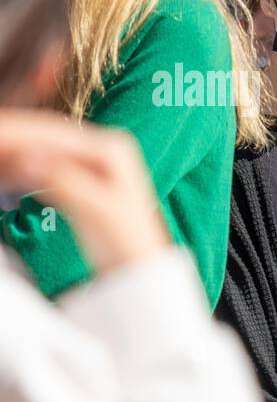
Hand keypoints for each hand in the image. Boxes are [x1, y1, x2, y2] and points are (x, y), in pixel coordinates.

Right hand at [0, 111, 169, 273]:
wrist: (138, 268)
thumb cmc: (126, 243)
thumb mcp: (96, 210)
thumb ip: (62, 181)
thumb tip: (24, 158)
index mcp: (111, 148)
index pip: (52, 133)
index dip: (18, 135)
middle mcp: (103, 148)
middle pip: (45, 137)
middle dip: (13, 141)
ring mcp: (93, 163)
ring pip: (41, 151)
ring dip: (14, 154)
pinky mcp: (83, 180)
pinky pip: (44, 167)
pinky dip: (22, 169)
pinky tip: (5, 174)